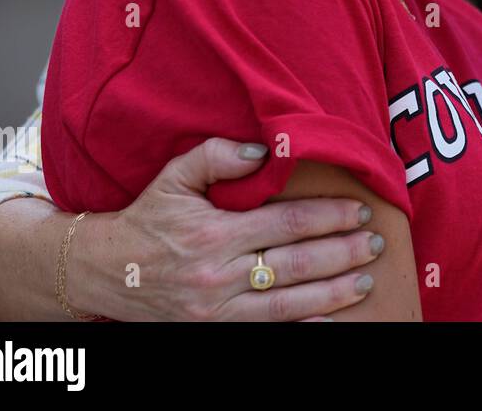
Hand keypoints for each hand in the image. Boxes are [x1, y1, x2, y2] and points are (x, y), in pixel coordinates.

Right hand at [69, 138, 383, 320]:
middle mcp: (217, 274)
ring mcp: (217, 309)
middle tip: (376, 243)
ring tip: (366, 279)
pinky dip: (302, 326)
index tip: (359, 209)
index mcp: (212, 233)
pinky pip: (266, 331)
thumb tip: (263, 151)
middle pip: (295, 263)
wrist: (105, 273)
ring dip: (333, 292)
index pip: (285, 223)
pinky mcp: (214, 331)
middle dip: (342, 253)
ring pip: (288, 302)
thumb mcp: (174, 177)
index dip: (327, 216)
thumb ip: (216, 156)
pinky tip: (331, 320)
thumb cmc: (147, 218)